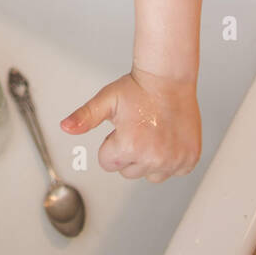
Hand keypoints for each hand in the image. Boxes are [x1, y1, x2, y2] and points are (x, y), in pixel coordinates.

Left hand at [60, 67, 200, 181]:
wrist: (168, 79)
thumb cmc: (137, 89)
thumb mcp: (106, 100)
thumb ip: (84, 117)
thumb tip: (66, 127)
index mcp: (130, 146)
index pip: (107, 163)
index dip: (110, 144)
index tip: (120, 128)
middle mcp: (154, 157)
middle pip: (128, 172)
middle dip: (128, 153)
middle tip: (136, 127)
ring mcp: (174, 160)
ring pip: (150, 175)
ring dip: (147, 159)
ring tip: (150, 133)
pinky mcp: (189, 159)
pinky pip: (173, 172)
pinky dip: (168, 160)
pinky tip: (165, 138)